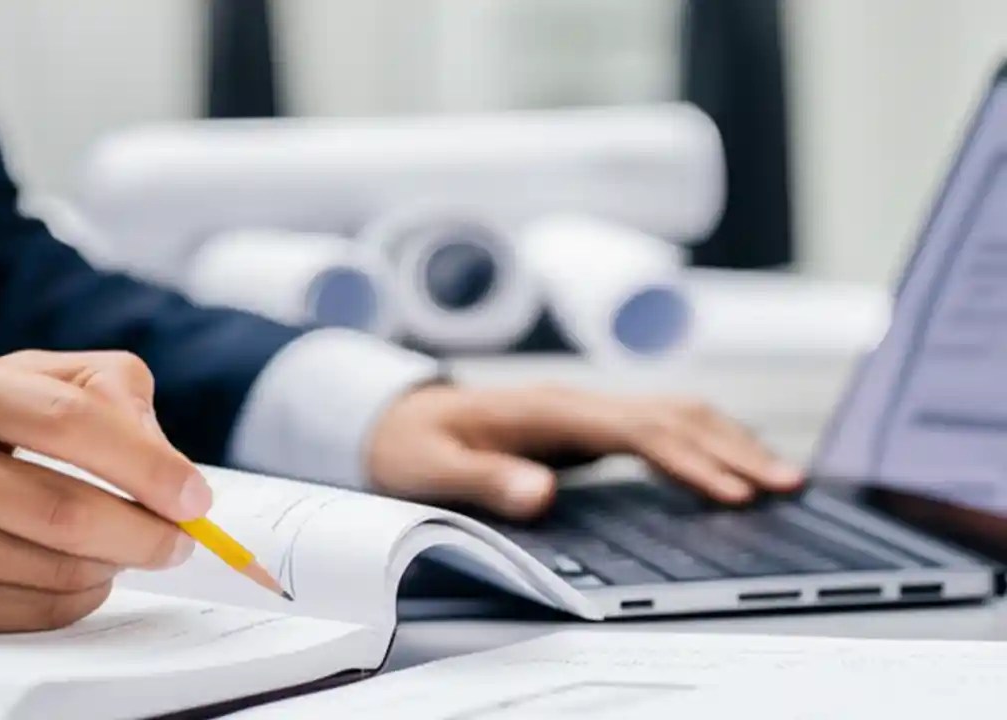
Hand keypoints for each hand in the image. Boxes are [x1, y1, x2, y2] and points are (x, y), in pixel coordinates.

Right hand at [0, 350, 209, 634]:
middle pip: (66, 511)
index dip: (148, 463)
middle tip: (179, 539)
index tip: (194, 496)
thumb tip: (166, 454)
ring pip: (57, 570)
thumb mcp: (15, 375)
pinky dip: (78, 597)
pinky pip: (32, 612)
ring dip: (114, 565)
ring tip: (120, 546)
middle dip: (146, 532)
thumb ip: (104, 387)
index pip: (69, 421)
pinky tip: (78, 573)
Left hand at [368, 385, 802, 519]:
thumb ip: (483, 479)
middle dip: (733, 448)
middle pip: (672, 414)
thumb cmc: (413, 445)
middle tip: (787, 485)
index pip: (638, 430)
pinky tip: (729, 467)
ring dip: (729, 441)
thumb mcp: (431, 468)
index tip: (733, 493)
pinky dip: (704, 443)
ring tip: (781, 477)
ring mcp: (585, 409)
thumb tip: (541, 494)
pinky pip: (660, 427)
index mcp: (547, 410)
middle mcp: (576, 402)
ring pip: (675, 414)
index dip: (690, 460)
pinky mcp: (588, 425)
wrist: (398, 420)